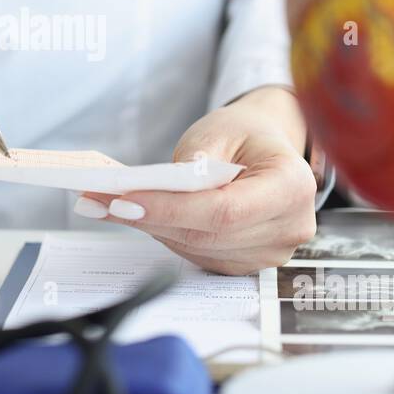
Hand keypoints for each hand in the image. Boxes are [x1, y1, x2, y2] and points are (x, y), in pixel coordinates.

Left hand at [73, 88, 317, 274]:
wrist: (266, 151)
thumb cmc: (246, 136)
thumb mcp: (220, 130)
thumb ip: (195, 158)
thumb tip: (158, 188)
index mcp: (293, 187)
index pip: (225, 211)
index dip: (173, 209)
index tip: (126, 199)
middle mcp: (289, 227)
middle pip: (208, 234)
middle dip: (150, 217)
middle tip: (100, 201)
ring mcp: (270, 252)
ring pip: (198, 248)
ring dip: (151, 227)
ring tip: (107, 205)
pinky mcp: (247, 263)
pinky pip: (199, 254)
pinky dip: (166, 234)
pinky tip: (139, 215)